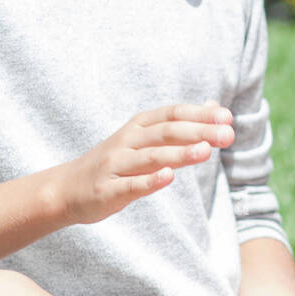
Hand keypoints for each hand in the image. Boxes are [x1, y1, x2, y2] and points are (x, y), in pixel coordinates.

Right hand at [58, 103, 232, 224]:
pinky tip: (168, 178)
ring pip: (151, 156)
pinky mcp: (107, 190)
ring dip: (179, 153)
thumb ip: (178, 125)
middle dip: (199, 131)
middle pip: (166, 132)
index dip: (199, 114)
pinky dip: (150, 180)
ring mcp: (116, 165)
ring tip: (205, 151)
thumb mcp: (142, 138)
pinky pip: (131, 185)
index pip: (172, 114)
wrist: (67, 189)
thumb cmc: (114, 163)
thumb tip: (213, 105)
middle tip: (227, 134)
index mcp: (138, 127)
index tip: (227, 116)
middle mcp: (127, 141)